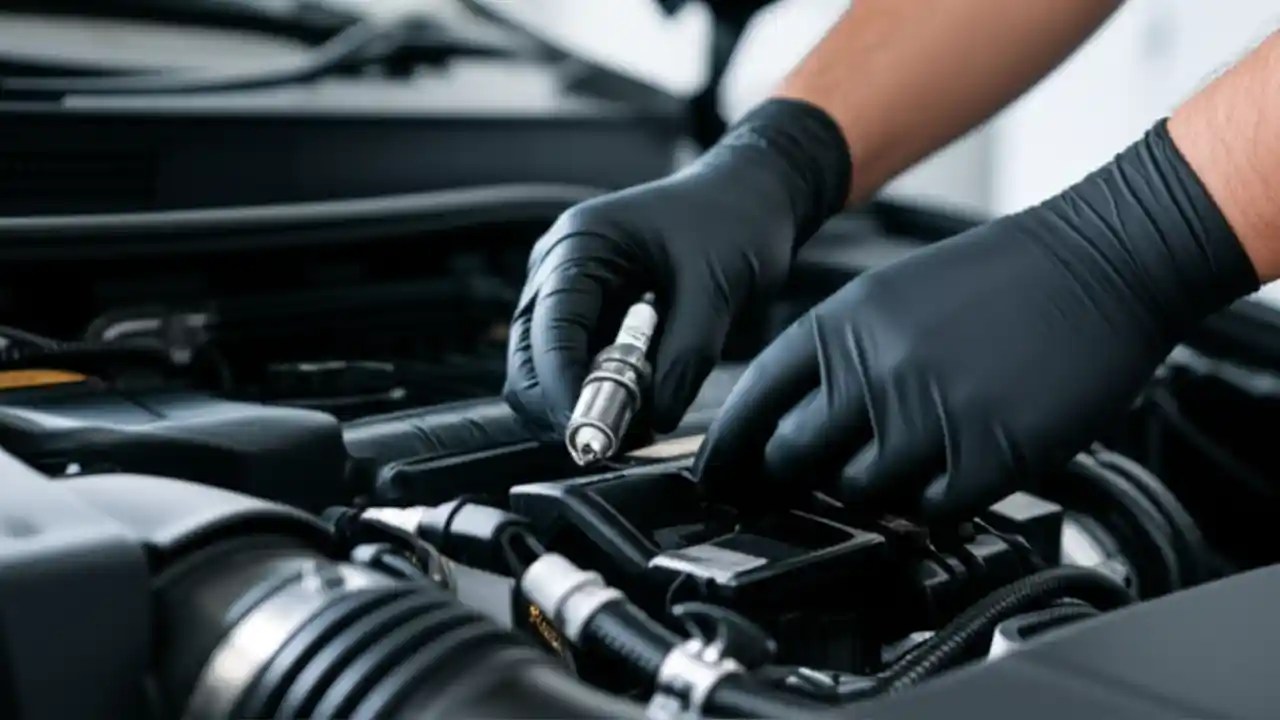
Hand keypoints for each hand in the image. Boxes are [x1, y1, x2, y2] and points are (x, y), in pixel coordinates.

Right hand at [504, 100, 849, 436]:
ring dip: (577, 405)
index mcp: (581, 245)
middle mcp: (557, 267)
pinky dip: (594, 396)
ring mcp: (564, 291)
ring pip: (539, 372)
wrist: (747, 196)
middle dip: (561, 406)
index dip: (561, 389)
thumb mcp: (718, 286)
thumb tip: (657, 417)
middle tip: (613, 443)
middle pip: (526, 360)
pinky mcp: (583, 314)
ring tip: (633, 426)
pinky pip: (570, 368)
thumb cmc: (732, 221)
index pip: (549, 330)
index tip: (591, 433)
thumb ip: (686, 354)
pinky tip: (636, 407)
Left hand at [695, 121, 1256, 519]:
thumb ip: (834, 355)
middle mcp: (875, 370)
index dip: (728, 447)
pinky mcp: (986, 456)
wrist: (1099, 262)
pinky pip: (926, 510)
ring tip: (902, 459)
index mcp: (842, 323)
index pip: (754, 400)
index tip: (718, 475)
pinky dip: (929, 502)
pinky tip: (948, 470)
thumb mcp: (889, 297)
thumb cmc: (994, 279)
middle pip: (790, 457)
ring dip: (869, 489)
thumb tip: (786, 421)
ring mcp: (929, 415)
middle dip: (788, 477)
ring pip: (856, 491)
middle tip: (799, 485)